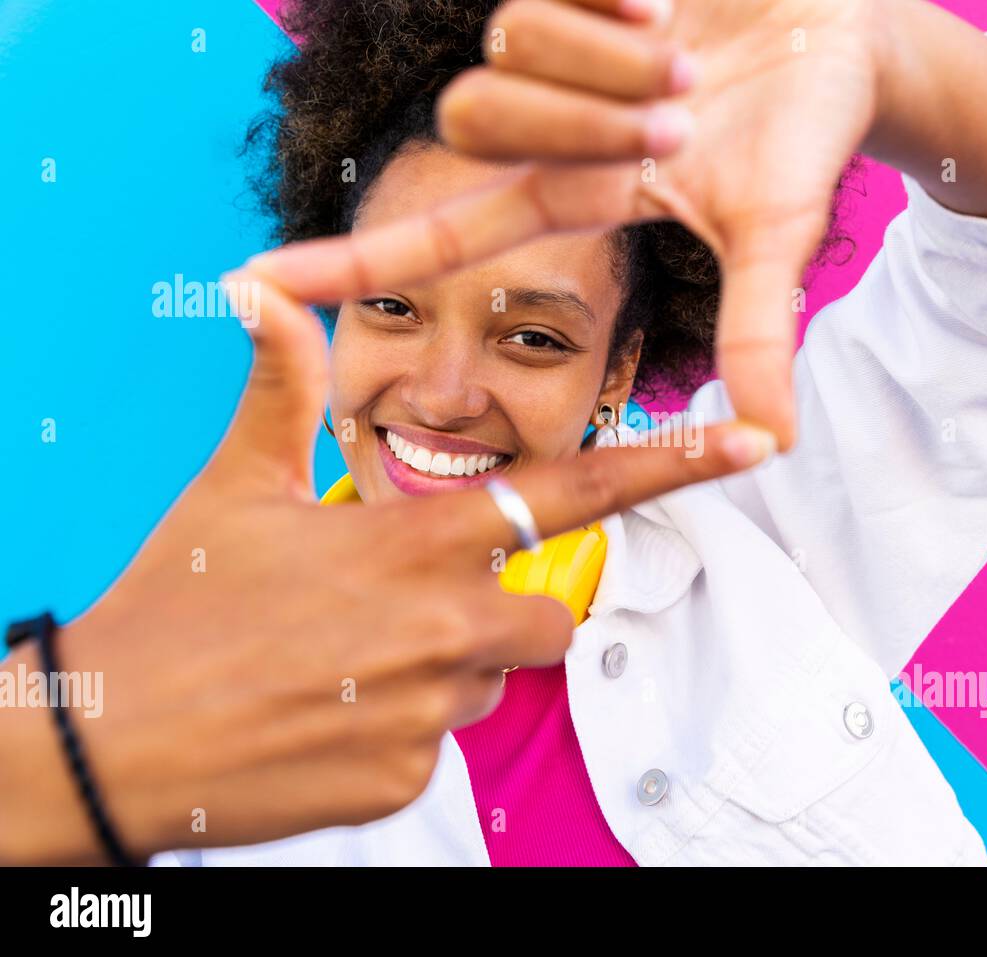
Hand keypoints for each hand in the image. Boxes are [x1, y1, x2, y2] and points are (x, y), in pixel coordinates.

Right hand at [0, 264, 773, 864]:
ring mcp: (433, 709)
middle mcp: (446, 624)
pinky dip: (401, 727)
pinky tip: (329, 716)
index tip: (750, 441)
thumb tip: (265, 291)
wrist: (118, 738)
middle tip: (406, 609)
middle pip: (548, 614)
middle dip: (503, 609)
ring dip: (445, 668)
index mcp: (418, 540)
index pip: (574, 493)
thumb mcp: (233, 486)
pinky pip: (441, 744)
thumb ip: (279, 392)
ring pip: (491, 679)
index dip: (671, 464)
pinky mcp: (408, 779)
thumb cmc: (178, 603)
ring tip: (348, 662)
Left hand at [251, 0, 888, 449]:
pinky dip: (618, 1)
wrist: (842, 36)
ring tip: (685, 58)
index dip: (356, 262)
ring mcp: (553, 50)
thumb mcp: (774, 237)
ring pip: (500, 50)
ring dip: (608, 62)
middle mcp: (548, 127)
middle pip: (472, 123)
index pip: (444, 237)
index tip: (259, 281)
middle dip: (582, 119)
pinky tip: (669, 1)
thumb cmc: (805, 137)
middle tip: (679, 116)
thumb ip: (759, 333)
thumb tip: (773, 442)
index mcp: (579, 195)